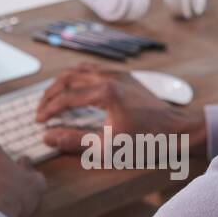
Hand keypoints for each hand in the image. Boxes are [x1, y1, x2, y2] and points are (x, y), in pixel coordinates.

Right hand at [35, 66, 206, 154]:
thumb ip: (75, 141)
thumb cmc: (147, 141)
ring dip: (63, 82)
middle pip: (68, 77)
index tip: (39, 121)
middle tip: (41, 109)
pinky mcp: (125, 77)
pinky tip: (76, 91)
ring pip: (80, 69)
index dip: (48, 109)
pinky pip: (94, 70)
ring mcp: (118, 74)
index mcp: (105, 92)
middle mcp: (110, 77)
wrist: (178, 131)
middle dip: (51, 93)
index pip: (66, 97)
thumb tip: (48, 137)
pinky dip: (79, 78)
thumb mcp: (108, 147)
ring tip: (53, 98)